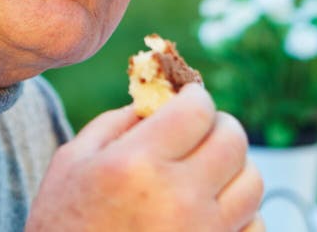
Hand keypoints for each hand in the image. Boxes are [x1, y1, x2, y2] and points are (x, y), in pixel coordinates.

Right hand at [25, 84, 263, 231]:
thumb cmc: (61, 224)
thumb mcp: (73, 161)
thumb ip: (118, 121)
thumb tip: (161, 100)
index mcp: (137, 165)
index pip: (198, 110)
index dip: (196, 97)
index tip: (189, 99)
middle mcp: (177, 199)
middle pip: (233, 140)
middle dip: (219, 125)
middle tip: (202, 129)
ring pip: (252, 181)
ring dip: (233, 167)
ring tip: (207, 170)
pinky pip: (255, 226)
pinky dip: (241, 213)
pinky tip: (212, 211)